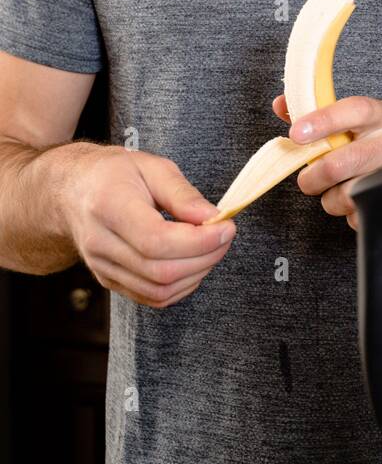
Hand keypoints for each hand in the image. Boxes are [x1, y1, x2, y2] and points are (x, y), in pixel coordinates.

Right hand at [63, 146, 236, 308]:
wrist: (72, 191)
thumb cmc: (114, 174)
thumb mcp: (152, 167)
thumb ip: (183, 194)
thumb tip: (213, 218)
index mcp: (108, 206)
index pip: (156, 241)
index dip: (198, 241)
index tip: (226, 227)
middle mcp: (100, 243)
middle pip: (160, 272)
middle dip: (205, 258)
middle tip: (225, 235)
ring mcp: (102, 267)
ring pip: (158, 291)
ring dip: (197, 274)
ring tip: (212, 247)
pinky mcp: (109, 281)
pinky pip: (151, 297)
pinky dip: (181, 286)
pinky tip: (193, 263)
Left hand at [271, 94, 381, 230]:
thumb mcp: (365, 118)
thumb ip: (321, 112)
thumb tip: (280, 105)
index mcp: (381, 115)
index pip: (353, 111)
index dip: (322, 122)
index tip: (296, 133)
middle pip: (341, 164)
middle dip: (314, 177)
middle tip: (310, 179)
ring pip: (346, 196)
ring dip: (333, 198)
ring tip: (342, 188)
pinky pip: (359, 217)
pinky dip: (352, 214)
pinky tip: (363, 200)